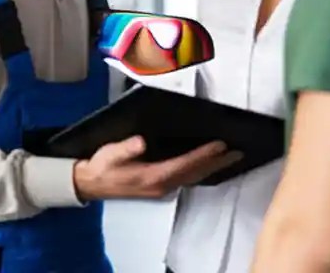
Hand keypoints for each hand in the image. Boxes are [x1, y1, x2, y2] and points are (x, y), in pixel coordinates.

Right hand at [71, 136, 242, 200]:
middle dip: (217, 163)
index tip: (220, 145)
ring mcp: (163, 188)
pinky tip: (208, 166)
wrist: (92, 184)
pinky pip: (187, 179)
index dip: (203, 154)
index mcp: (152, 176)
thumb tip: (141, 141)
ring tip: (230, 158)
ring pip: (194, 177)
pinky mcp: (161, 186)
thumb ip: (125, 149)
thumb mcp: (110, 154)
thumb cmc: (102, 167)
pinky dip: (201, 171)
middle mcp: (162, 184)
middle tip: (237, 152)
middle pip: (195, 173)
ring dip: (213, 168)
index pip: (184, 164)